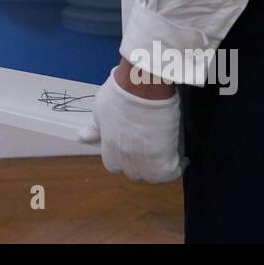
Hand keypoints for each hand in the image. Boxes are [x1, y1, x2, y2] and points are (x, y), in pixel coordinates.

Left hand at [77, 67, 184, 182]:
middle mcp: (125, 159)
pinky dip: (178, 169)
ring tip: (166, 158)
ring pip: (153, 176)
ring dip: (158, 169)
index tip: (129, 150)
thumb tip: (81, 138)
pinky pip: (171, 173)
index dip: (121, 159)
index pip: (112, 166)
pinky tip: (182, 159)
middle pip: (133, 173)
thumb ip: (94, 127)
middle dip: (139, 165)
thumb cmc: (119, 94)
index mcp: (109, 147)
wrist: (143, 88)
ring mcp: (145, 161)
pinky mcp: (164, 159)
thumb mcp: (100, 110)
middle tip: (149, 151)